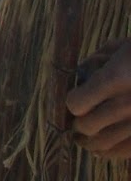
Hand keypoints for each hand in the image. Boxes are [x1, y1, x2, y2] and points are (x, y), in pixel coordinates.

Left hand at [68, 37, 130, 158]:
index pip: (77, 103)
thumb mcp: (123, 47)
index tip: (75, 99)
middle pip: (87, 126)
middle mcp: (126, 105)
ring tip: (85, 139)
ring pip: (104, 144)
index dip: (73, 102)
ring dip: (91, 142)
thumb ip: (99, 59)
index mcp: (115, 79)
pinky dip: (111, 152)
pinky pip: (125, 151)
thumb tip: (81, 71)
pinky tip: (104, 149)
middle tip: (78, 121)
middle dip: (79, 124)